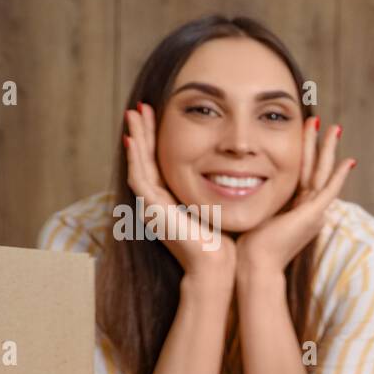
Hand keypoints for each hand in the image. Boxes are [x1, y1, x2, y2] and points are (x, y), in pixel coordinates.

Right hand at [125, 102, 232, 279]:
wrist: (216, 267)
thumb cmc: (225, 243)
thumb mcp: (220, 207)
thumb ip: (219, 190)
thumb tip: (239, 173)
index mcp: (172, 200)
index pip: (160, 163)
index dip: (157, 139)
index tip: (160, 116)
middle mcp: (157, 201)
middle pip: (145, 158)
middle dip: (144, 132)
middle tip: (142, 106)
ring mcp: (151, 205)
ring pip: (138, 163)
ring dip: (137, 137)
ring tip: (135, 112)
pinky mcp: (151, 209)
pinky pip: (139, 177)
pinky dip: (135, 157)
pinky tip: (133, 138)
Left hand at [236, 118, 354, 275]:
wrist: (254, 265)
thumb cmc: (246, 246)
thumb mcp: (252, 214)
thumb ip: (251, 199)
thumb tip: (232, 184)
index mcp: (296, 209)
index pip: (303, 175)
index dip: (305, 153)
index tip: (304, 134)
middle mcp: (308, 210)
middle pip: (316, 169)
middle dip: (319, 144)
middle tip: (323, 122)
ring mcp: (313, 212)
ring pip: (324, 173)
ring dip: (329, 150)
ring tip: (335, 128)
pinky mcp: (313, 214)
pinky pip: (330, 190)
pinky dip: (340, 176)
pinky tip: (348, 161)